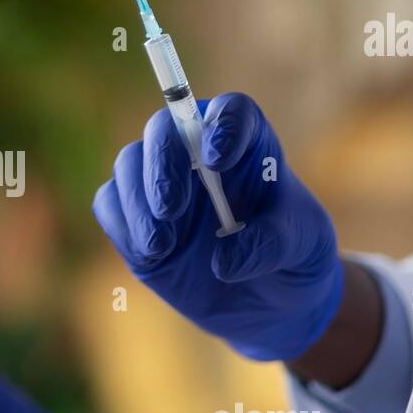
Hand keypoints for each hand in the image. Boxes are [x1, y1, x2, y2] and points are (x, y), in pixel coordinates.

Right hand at [93, 92, 341, 360]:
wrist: (266, 300)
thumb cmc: (292, 257)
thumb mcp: (302, 248)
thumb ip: (269, 245)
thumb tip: (222, 260)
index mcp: (246, 142)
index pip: (231, 112)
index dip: (221, 126)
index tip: (217, 160)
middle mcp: (196, 151)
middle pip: (164, 128)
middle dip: (162, 163)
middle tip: (172, 208)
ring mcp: (160, 182)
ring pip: (128, 164)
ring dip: (137, 201)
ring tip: (162, 244)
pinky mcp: (134, 217)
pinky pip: (109, 206)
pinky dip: (124, 228)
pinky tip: (153, 254)